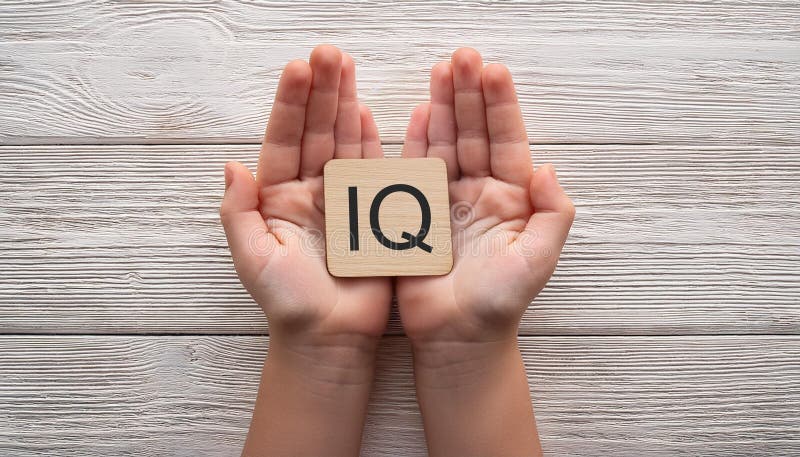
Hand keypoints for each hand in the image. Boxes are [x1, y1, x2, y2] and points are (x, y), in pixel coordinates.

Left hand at [220, 45, 391, 356]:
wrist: (329, 337)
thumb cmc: (288, 304)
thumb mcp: (253, 259)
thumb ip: (238, 212)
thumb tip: (231, 166)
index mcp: (276, 197)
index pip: (284, 140)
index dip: (291, 104)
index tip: (300, 68)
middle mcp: (307, 191)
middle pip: (314, 131)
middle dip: (321, 90)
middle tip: (328, 52)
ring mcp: (340, 199)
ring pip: (341, 142)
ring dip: (343, 104)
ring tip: (345, 66)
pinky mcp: (370, 213)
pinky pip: (371, 170)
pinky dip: (369, 142)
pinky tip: (365, 113)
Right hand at [397, 48, 574, 347]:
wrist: (458, 336)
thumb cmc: (501, 303)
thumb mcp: (539, 258)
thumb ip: (553, 211)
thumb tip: (547, 166)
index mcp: (512, 198)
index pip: (506, 140)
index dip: (500, 105)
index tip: (493, 70)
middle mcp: (480, 191)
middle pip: (474, 132)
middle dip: (468, 93)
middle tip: (461, 57)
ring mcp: (447, 200)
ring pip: (446, 143)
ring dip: (443, 107)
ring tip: (440, 71)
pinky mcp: (417, 214)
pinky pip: (416, 170)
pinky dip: (416, 141)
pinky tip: (419, 113)